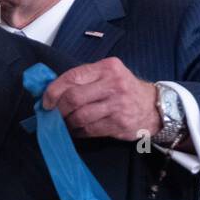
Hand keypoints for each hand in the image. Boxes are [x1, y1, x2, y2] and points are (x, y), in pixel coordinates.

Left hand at [40, 57, 161, 140]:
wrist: (154, 107)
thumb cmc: (123, 90)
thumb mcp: (108, 75)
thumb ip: (84, 80)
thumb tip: (51, 92)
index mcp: (107, 68)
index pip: (72, 77)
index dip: (54, 90)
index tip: (46, 101)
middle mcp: (113, 84)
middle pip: (74, 98)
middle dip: (58, 109)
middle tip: (53, 115)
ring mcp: (117, 104)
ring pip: (80, 116)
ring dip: (67, 123)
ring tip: (65, 123)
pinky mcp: (119, 123)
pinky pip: (90, 130)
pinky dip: (78, 132)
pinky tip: (77, 130)